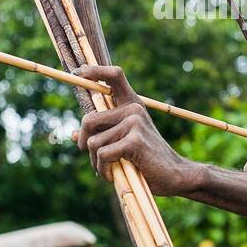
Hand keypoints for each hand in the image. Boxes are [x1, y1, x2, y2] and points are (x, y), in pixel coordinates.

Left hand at [72, 64, 195, 195]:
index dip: (95, 71)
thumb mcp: (122, 143)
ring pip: (93, 142)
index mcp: (132, 105)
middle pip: (88, 120)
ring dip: (95, 162)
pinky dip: (103, 169)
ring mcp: (134, 122)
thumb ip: (101, 135)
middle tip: (92, 157)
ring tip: (109, 169)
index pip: (114, 76)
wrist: (173, 175)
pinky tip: (112, 175)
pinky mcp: (134, 140)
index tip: (78, 73)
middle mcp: (133, 109)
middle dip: (84, 142)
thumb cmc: (147, 160)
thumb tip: (73, 135)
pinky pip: (102, 154)